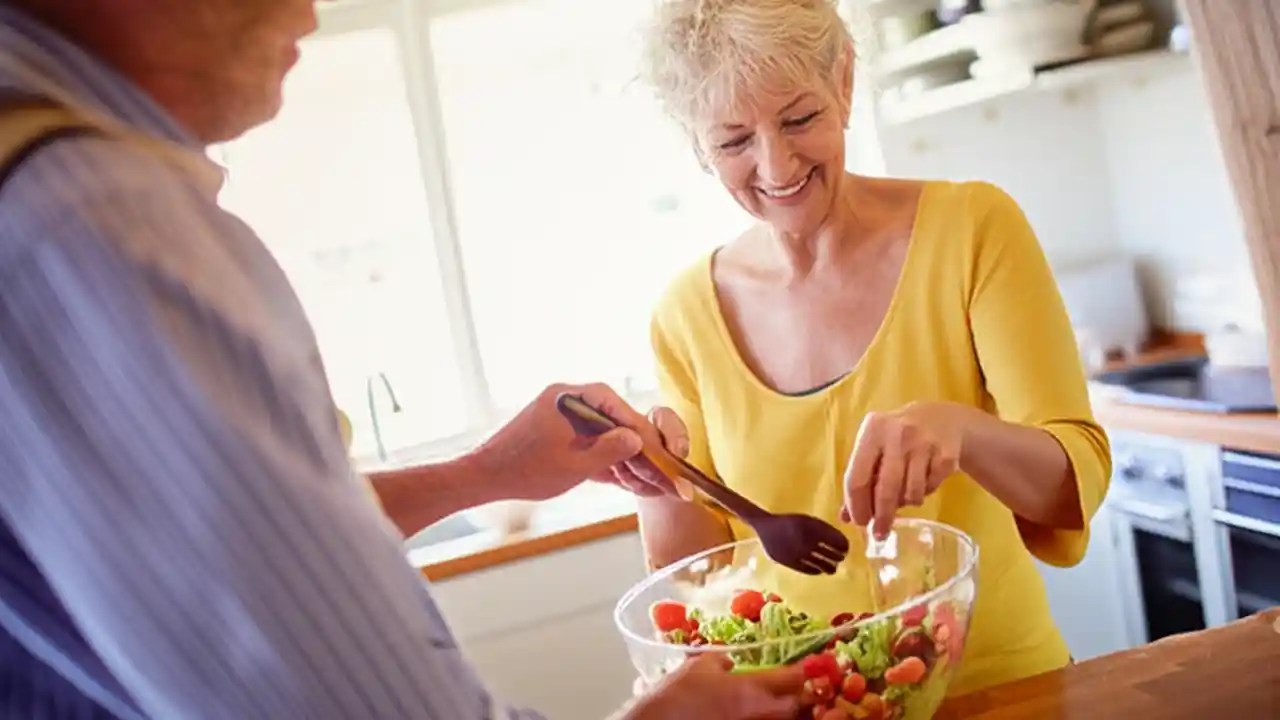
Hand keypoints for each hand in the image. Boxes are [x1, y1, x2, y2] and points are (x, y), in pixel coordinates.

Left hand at [472, 383, 679, 500]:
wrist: (483, 479)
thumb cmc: (524, 471)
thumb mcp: (575, 464)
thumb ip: (610, 450)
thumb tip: (637, 440)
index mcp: (569, 397)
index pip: (617, 407)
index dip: (644, 431)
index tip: (662, 450)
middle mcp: (568, 401)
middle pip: (614, 421)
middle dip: (639, 450)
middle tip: (662, 470)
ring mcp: (563, 418)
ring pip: (605, 436)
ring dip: (626, 460)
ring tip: (651, 483)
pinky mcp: (558, 436)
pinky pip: (591, 444)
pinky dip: (608, 462)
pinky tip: (630, 481)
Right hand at [623, 654, 803, 719]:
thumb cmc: (676, 695)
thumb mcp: (697, 668)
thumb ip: (719, 661)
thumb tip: (730, 661)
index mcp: (750, 689)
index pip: (790, 678)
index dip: (805, 670)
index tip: (812, 664)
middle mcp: (759, 713)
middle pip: (796, 707)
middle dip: (803, 696)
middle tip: (803, 687)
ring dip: (788, 711)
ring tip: (787, 703)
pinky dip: (768, 717)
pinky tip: (760, 713)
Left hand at [841, 401, 967, 538]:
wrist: (942, 418)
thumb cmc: (898, 437)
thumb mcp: (875, 448)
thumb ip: (860, 479)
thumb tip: (846, 517)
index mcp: (872, 430)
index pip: (857, 477)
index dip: (857, 505)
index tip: (860, 523)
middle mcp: (897, 434)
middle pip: (885, 489)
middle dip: (882, 516)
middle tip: (880, 533)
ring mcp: (924, 443)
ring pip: (911, 493)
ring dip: (906, 502)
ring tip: (905, 495)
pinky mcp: (947, 455)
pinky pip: (931, 488)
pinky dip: (925, 492)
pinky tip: (923, 480)